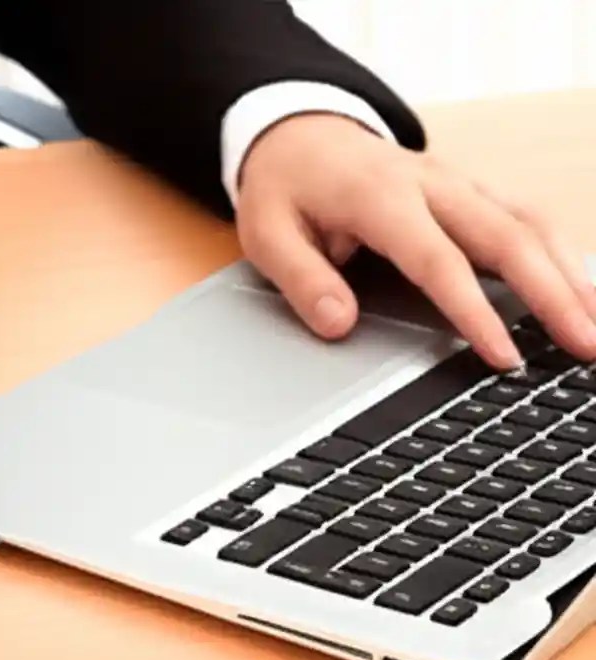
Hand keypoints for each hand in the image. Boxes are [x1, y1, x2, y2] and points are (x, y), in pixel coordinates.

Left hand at [235, 113, 595, 369]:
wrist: (298, 132)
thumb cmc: (285, 187)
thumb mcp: (266, 233)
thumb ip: (302, 279)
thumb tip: (338, 324)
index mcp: (380, 197)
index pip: (437, 260)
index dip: (474, 311)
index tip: (504, 356)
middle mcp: (432, 184)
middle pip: (507, 238)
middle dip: (553, 295)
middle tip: (586, 347)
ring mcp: (459, 183)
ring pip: (529, 224)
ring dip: (570, 274)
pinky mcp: (473, 189)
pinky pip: (527, 217)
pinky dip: (561, 253)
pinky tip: (583, 290)